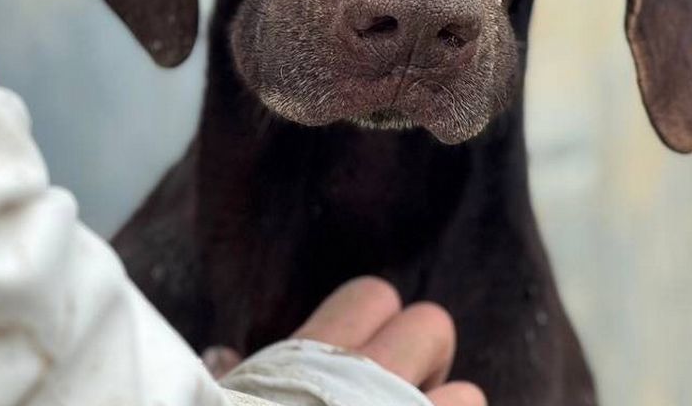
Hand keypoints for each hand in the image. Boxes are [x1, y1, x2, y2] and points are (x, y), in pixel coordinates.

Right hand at [204, 276, 485, 405]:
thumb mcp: (222, 403)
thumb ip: (234, 381)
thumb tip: (225, 352)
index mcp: (314, 361)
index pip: (371, 296)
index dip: (374, 321)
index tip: (365, 355)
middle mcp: (368, 384)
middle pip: (432, 325)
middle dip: (424, 357)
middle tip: (399, 399)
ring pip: (469, 395)